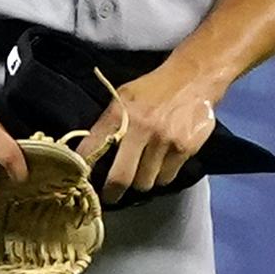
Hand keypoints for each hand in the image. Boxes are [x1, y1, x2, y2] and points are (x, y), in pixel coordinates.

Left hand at [75, 61, 221, 204]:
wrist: (193, 77)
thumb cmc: (154, 88)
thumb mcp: (124, 96)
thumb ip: (108, 123)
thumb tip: (90, 153)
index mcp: (120, 114)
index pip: (94, 148)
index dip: (84, 169)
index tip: (82, 181)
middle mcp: (141, 129)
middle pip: (121, 178)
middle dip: (113, 192)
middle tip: (111, 196)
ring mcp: (164, 141)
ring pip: (145, 182)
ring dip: (142, 181)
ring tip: (142, 170)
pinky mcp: (184, 149)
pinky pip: (166, 177)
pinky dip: (161, 175)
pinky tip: (161, 162)